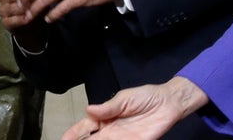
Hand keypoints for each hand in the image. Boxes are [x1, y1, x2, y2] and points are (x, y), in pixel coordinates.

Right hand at [62, 76, 206, 139]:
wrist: (168, 103)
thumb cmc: (145, 97)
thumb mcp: (124, 98)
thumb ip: (108, 107)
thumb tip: (88, 110)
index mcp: (104, 117)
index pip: (84, 128)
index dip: (73, 134)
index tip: (63, 139)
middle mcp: (110, 131)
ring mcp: (122, 139)